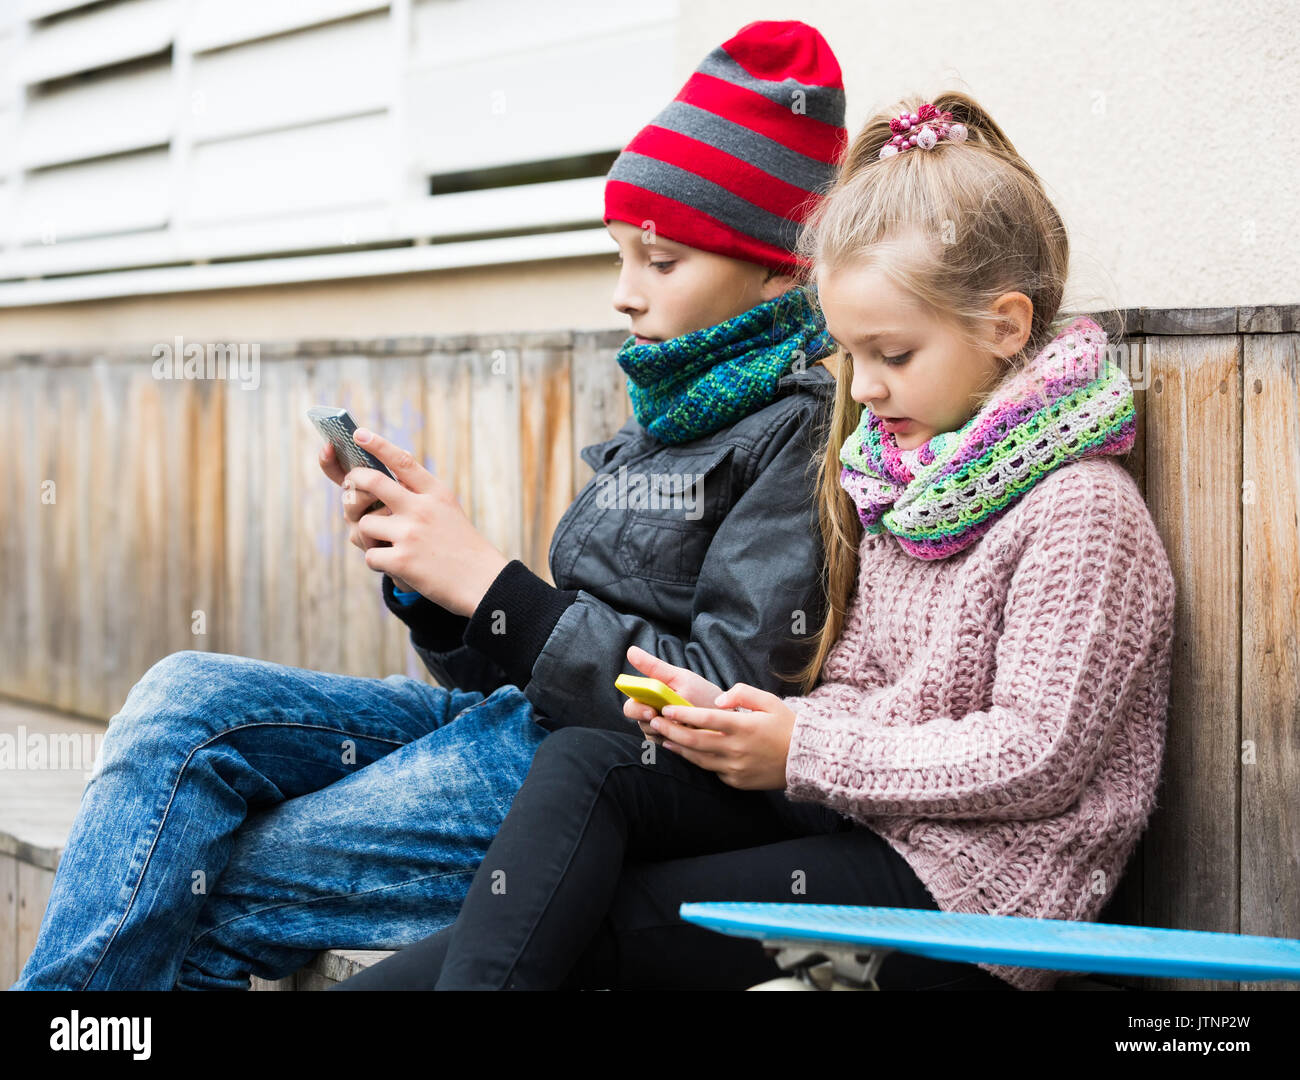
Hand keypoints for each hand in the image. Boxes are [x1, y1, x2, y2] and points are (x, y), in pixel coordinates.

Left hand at [326, 428, 509, 615]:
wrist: (483, 582)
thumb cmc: (463, 546)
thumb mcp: (448, 510)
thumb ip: (422, 493)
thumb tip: (392, 470)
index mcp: (435, 493)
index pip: (402, 461)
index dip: (378, 445)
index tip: (360, 433)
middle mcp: (421, 508)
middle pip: (372, 483)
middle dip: (353, 482)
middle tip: (349, 487)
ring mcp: (410, 534)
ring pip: (365, 524)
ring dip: (369, 537)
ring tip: (387, 546)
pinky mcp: (402, 560)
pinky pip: (370, 556)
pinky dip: (378, 562)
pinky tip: (396, 565)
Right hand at [620, 645, 724, 743]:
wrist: (724, 716)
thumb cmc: (701, 694)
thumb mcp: (680, 678)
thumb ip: (654, 668)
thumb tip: (631, 650)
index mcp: (650, 697)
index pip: (630, 706)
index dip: (636, 710)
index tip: (650, 711)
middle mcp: (651, 714)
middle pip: (638, 725)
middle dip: (649, 723)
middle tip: (666, 722)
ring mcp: (659, 730)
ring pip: (651, 734)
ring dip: (666, 731)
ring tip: (686, 725)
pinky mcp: (668, 743)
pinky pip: (663, 745)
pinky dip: (675, 741)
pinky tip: (688, 734)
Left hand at [650, 682, 795, 790]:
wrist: (807, 760)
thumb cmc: (787, 726)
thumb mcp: (769, 701)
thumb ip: (742, 694)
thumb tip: (719, 699)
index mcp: (744, 726)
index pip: (705, 719)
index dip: (682, 714)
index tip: (666, 708)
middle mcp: (737, 749)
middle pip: (694, 741)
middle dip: (671, 730)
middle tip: (655, 721)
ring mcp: (736, 768)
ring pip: (699, 758)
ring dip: (679, 748)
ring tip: (664, 737)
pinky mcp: (737, 781)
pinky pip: (712, 770)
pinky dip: (697, 760)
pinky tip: (687, 752)